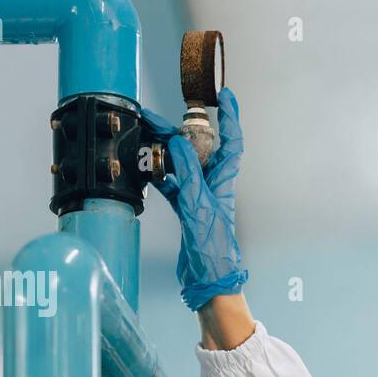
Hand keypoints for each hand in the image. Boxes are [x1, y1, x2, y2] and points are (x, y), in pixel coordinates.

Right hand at [142, 88, 248, 309]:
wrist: (209, 281)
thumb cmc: (213, 249)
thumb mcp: (199, 206)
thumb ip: (189, 174)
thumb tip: (180, 143)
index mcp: (223, 182)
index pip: (231, 142)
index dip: (230, 117)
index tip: (225, 95)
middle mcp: (213, 186)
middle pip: (199, 149)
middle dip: (181, 130)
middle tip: (157, 117)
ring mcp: (199, 198)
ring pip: (181, 165)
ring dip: (165, 152)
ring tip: (146, 137)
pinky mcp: (186, 211)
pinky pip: (171, 185)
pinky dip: (159, 175)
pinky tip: (146, 167)